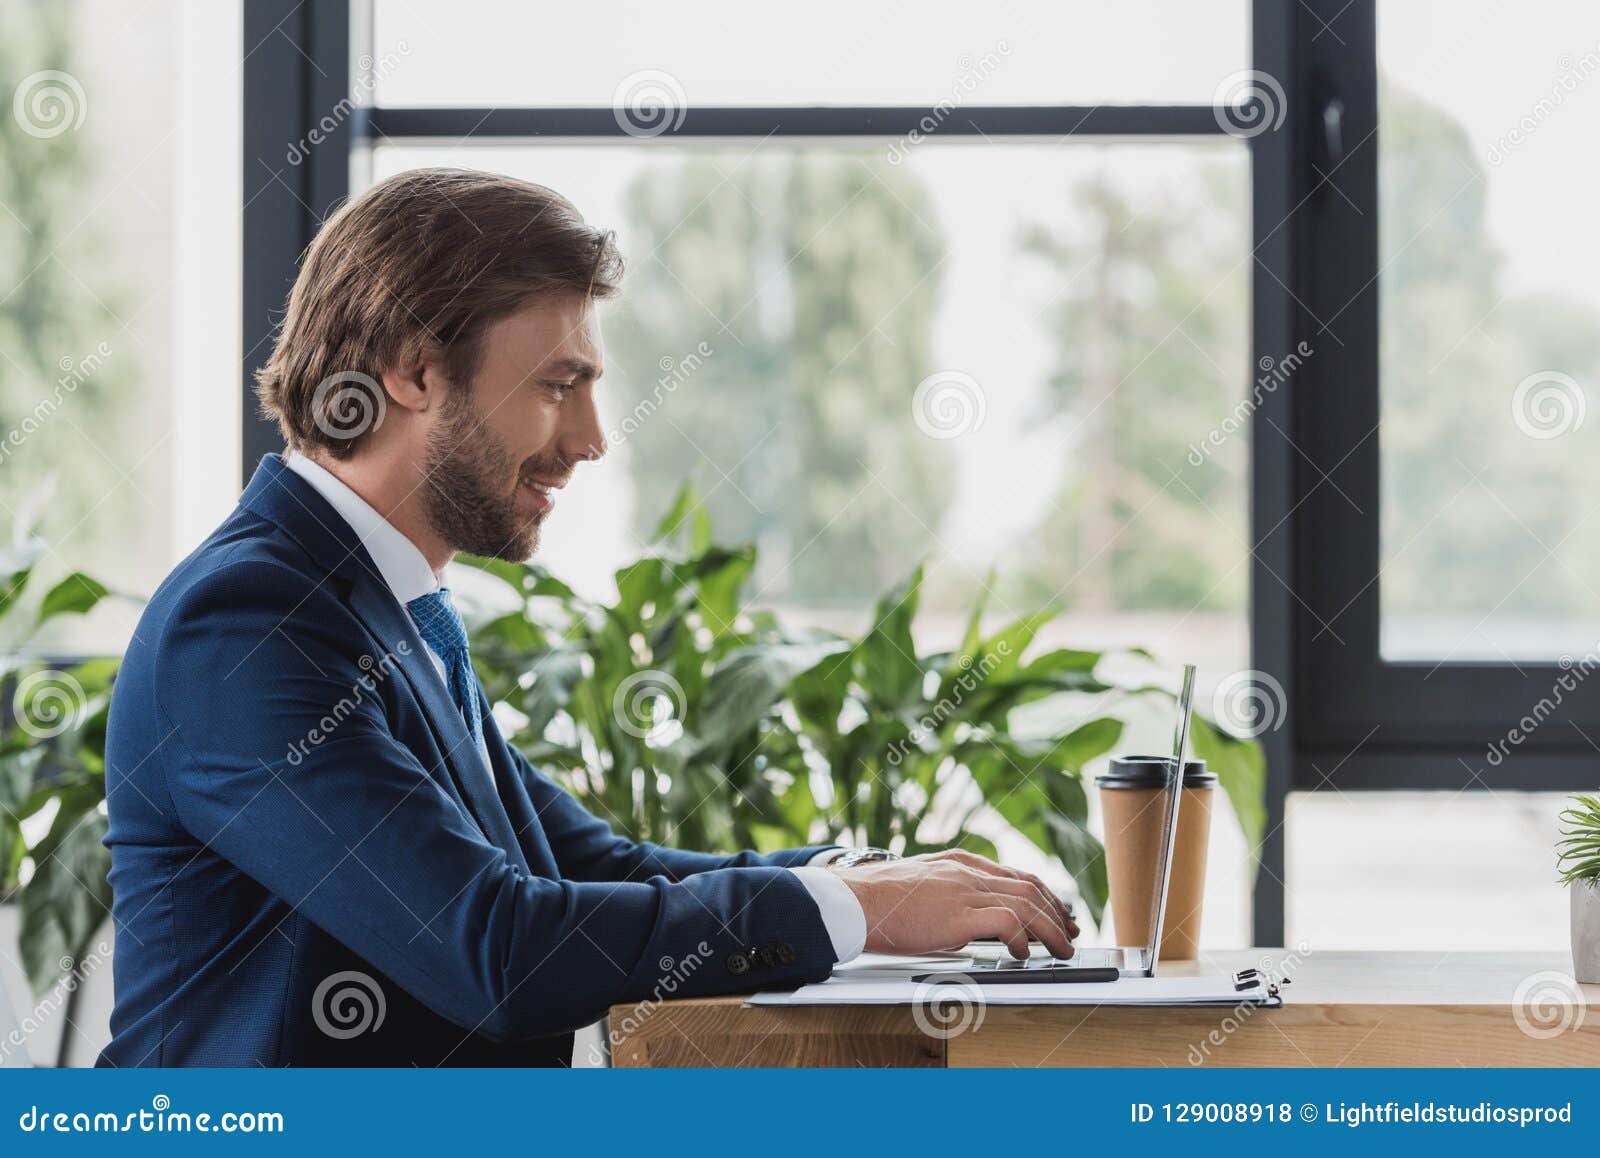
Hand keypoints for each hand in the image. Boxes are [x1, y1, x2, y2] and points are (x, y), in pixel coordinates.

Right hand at [829, 848, 1078, 958]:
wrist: (854, 900)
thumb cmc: (877, 900)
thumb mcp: (920, 887)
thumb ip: (946, 895)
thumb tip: (963, 920)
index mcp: (960, 863)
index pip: (1015, 875)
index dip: (1043, 895)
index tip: (1056, 912)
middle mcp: (968, 871)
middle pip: (1029, 887)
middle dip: (1057, 912)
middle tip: (1070, 933)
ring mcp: (965, 890)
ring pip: (1027, 904)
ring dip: (1050, 930)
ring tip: (1061, 949)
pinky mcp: (960, 913)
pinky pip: (1008, 923)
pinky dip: (1023, 938)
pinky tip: (1024, 954)